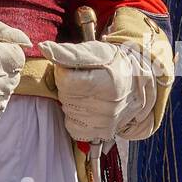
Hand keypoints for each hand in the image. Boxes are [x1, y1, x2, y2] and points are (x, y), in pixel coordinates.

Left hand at [39, 37, 156, 142]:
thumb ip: (69, 52)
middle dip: (67, 86)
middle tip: (82, 79)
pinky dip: (74, 117)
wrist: (137, 85)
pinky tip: (86, 107)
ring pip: (67, 111)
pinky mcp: (103, 133)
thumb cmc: (113, 64)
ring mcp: (107, 122)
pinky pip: (72, 126)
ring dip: (71, 101)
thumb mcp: (96, 52)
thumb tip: (44, 48)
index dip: (63, 72)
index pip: (66, 81)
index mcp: (109, 83)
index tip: (73, 68)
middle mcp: (110, 106)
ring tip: (87, 92)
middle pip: (65, 96)